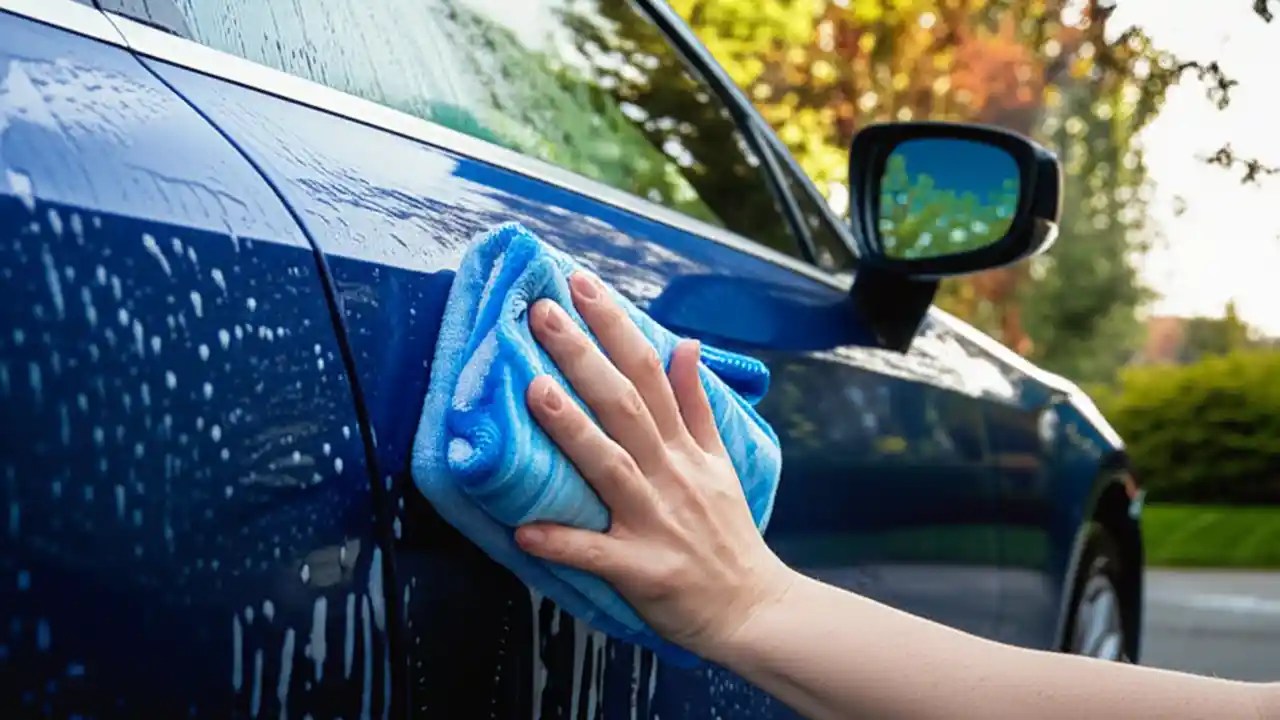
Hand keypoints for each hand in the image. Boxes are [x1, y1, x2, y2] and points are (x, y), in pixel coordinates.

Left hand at [515, 271, 796, 657]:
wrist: (754, 610)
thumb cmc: (728, 535)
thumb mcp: (721, 462)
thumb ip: (697, 405)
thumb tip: (685, 344)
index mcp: (685, 448)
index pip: (650, 371)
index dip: (616, 326)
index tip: (582, 284)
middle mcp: (670, 475)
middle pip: (625, 405)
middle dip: (584, 356)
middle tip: (544, 313)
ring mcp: (655, 521)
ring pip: (611, 467)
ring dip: (573, 430)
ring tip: (535, 391)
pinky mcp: (642, 570)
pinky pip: (597, 554)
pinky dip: (562, 542)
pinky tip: (524, 530)